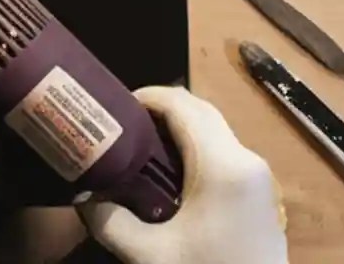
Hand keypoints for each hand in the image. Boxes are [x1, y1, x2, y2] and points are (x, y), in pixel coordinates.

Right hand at [78, 87, 287, 263]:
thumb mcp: (151, 256)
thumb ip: (110, 223)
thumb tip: (82, 199)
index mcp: (222, 165)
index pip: (182, 106)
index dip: (146, 96)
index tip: (114, 107)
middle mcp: (245, 159)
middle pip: (201, 112)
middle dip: (160, 109)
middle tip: (122, 125)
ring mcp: (258, 176)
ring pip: (215, 131)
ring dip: (179, 128)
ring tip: (140, 148)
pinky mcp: (260, 193)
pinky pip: (225, 152)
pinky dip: (196, 148)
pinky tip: (169, 175)